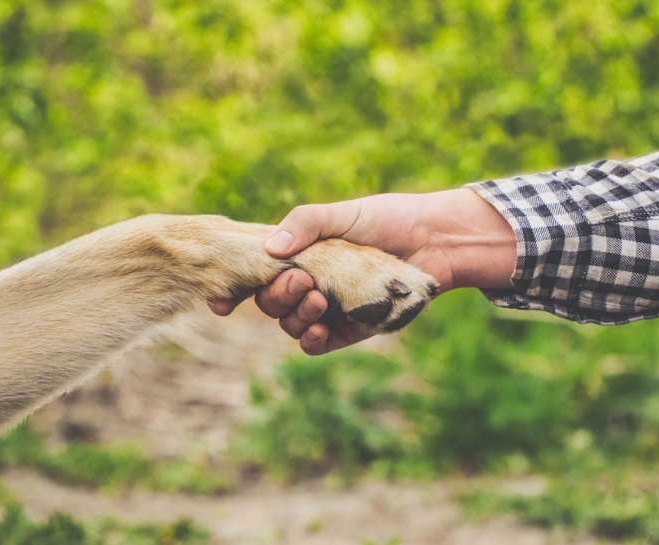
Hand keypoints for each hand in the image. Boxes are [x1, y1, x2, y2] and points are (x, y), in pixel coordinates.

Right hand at [210, 188, 515, 353]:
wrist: (436, 242)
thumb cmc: (388, 220)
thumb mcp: (342, 214)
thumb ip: (304, 224)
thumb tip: (268, 249)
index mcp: (301, 255)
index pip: (258, 275)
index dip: (236, 289)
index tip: (221, 302)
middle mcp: (309, 283)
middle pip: (271, 303)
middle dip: (277, 297)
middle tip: (303, 283)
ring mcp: (329, 308)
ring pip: (292, 325)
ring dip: (296, 317)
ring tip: (320, 299)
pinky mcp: (351, 328)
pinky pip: (318, 344)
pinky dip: (313, 339)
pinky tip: (322, 326)